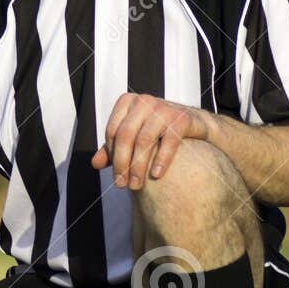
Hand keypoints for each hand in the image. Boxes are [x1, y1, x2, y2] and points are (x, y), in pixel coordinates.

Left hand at [91, 93, 209, 188]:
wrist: (194, 125)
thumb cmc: (156, 131)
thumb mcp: (132, 137)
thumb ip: (112, 149)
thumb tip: (94, 164)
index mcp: (127, 102)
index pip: (112, 131)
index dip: (112, 156)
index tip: (116, 177)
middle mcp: (144, 101)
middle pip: (125, 136)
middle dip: (122, 163)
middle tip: (122, 185)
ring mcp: (163, 108)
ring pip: (144, 140)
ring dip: (138, 166)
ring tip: (137, 185)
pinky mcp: (182, 118)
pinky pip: (169, 141)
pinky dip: (161, 159)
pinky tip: (156, 175)